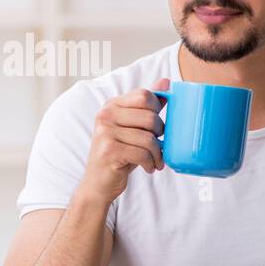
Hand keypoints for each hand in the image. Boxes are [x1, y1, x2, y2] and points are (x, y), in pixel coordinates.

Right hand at [76, 78, 169, 205]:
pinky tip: (148, 167)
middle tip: (158, 146)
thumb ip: (147, 105)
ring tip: (155, 160)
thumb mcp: (133, 127)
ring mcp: (105, 132)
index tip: (155, 126)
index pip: (144, 95)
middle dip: (159, 134)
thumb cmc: (120, 153)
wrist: (99, 183)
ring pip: (148, 138)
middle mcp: (105, 115)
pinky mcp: (109, 150)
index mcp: (112, 105)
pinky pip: (142, 153)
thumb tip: (166, 82)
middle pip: (149, 116)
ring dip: (157, 154)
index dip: (156, 110)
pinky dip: (150, 163)